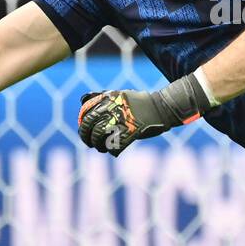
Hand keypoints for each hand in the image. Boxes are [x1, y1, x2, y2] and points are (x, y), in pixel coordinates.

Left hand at [77, 76, 212, 155]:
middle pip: (89, 124)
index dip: (82, 120)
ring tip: (101, 148)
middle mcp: (112, 108)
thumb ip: (102, 97)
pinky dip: (111, 151)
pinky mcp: (129, 133)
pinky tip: (113, 151)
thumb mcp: (121, 94)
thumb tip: (82, 100)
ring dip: (97, 145)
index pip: (86, 109)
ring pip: (98, 136)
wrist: (162, 108)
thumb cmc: (141, 103)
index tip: (83, 127)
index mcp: (109, 98)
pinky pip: (113, 146)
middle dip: (85, 135)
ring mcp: (121, 121)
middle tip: (88, 141)